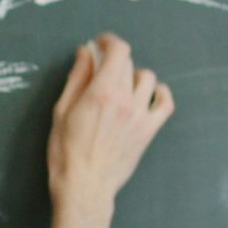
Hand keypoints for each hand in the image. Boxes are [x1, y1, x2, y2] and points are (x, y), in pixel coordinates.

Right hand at [45, 33, 172, 214]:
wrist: (84, 186)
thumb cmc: (66, 152)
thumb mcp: (62, 110)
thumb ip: (77, 78)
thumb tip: (85, 53)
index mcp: (102, 92)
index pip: (118, 51)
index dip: (109, 41)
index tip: (101, 43)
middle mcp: (125, 100)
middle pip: (128, 64)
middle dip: (113, 60)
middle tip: (101, 68)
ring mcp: (140, 116)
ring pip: (147, 79)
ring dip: (133, 75)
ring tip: (120, 85)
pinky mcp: (148, 131)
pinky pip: (165, 104)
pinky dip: (160, 93)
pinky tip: (149, 94)